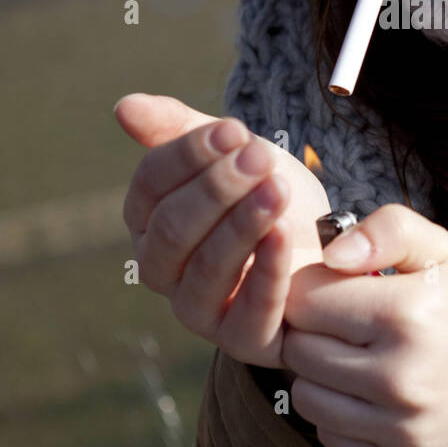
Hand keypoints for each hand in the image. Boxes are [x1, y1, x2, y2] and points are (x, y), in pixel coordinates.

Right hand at [114, 92, 329, 366]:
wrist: (323, 245)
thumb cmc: (268, 195)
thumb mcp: (233, 154)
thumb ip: (182, 130)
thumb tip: (124, 107)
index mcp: (148, 219)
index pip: (151, 184)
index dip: (190, 155)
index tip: (235, 131)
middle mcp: (162, 269)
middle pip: (173, 228)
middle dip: (218, 189)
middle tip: (260, 157)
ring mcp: (198, 309)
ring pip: (207, 268)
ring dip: (242, 225)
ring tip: (276, 189)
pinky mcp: (244, 339)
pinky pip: (250, 312)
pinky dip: (268, 271)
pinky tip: (285, 234)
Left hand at [281, 203, 447, 446]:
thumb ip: (389, 231)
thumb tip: (329, 253)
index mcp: (407, 314)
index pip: (304, 300)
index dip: (313, 290)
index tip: (336, 291)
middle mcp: (400, 377)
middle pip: (298, 349)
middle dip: (313, 332)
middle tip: (347, 326)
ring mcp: (401, 430)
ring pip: (306, 397)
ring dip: (321, 376)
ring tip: (358, 360)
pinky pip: (329, 437)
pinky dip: (340, 417)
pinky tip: (372, 397)